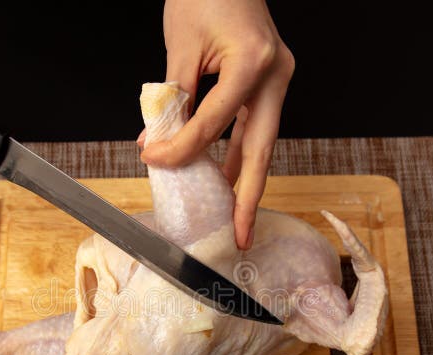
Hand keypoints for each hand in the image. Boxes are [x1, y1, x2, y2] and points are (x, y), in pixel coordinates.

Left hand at [140, 0, 293, 249]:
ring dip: (243, 180)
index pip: (213, 122)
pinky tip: (224, 177)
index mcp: (254, 62)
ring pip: (262, 142)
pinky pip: (255, 125)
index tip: (154, 159)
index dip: (181, 146)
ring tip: (231, 216)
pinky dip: (238, 152)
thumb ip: (173, 96)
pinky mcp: (269, 80)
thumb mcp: (181, 42)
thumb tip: (158, 137)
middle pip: (262, 148)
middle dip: (248, 197)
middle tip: (240, 234)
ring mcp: (278, 78)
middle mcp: (276, 74)